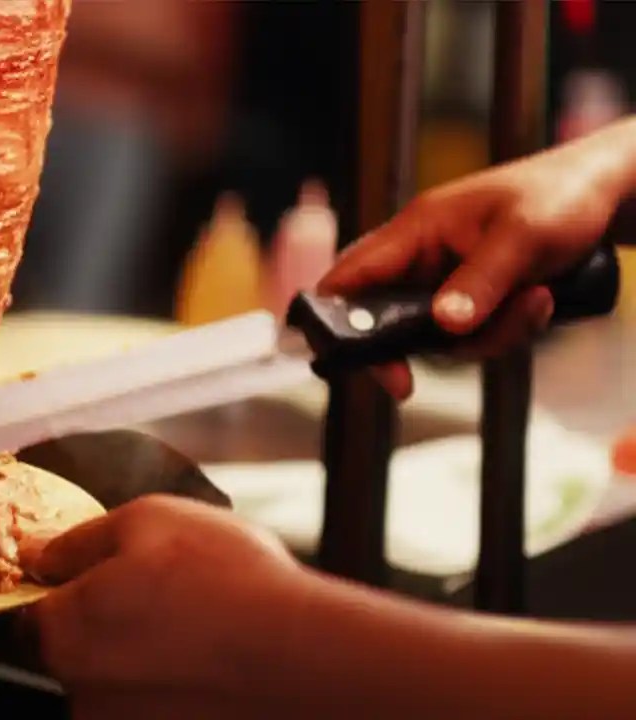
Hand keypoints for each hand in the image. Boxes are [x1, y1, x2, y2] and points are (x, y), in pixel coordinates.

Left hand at [24, 495, 312, 717]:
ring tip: (201, 635)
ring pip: (120, 683)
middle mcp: (80, 693)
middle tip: (168, 598)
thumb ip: (76, 542)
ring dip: (146, 661)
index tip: (103, 575)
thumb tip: (38, 553)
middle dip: (111, 626)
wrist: (302, 657)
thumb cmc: (224, 582)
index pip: (31, 613)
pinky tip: (212, 667)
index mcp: (62, 633)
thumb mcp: (144, 521)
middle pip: (76, 652)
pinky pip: (157, 703)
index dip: (64, 587)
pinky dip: (177, 689)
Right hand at [318, 121, 635, 399]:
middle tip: (405, 383)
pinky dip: (507, 332)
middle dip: (408, 350)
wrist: (608, 193)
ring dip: (485, 337)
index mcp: (416, 229)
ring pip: (438, 337)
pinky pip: (474, 336)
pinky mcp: (477, 299)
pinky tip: (541, 303)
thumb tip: (444, 326)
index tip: (344, 357)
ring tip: (535, 303)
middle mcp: (423, 258)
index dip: (330, 318)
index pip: (349, 276)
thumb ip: (480, 281)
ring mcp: (449, 281)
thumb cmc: (561, 194)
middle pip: (384, 319)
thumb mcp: (523, 236)